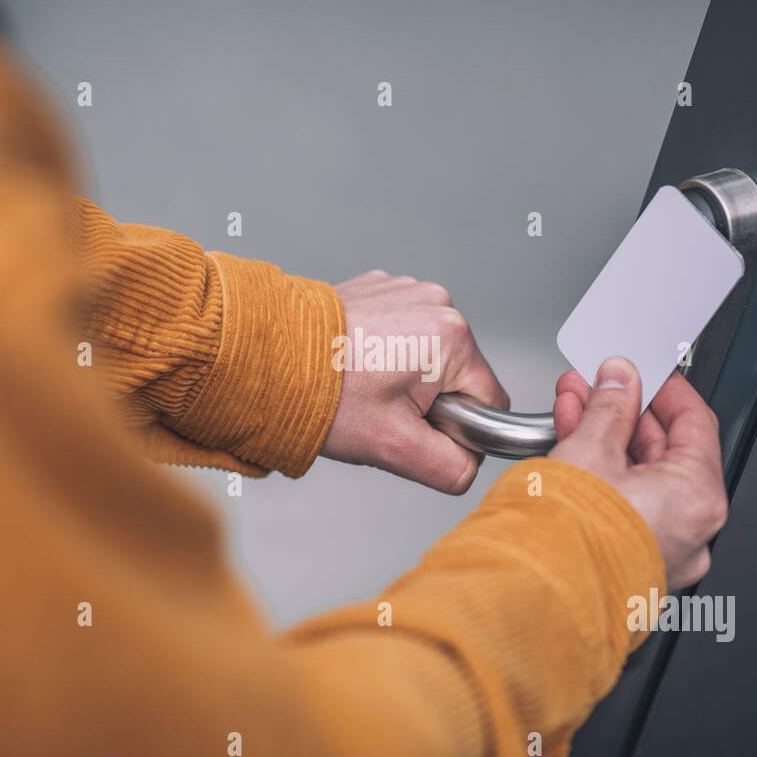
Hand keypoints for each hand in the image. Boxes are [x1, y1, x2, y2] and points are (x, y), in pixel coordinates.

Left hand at [322, 270, 508, 493]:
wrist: (266, 356)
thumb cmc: (324, 396)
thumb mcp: (394, 447)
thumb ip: (450, 467)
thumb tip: (467, 467)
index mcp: (452, 337)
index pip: (490, 402)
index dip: (460, 429)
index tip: (417, 429)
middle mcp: (437, 303)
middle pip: (461, 377)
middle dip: (429, 402)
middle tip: (382, 409)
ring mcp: (408, 290)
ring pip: (432, 357)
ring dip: (407, 377)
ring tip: (364, 386)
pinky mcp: (382, 288)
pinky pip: (403, 333)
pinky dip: (385, 351)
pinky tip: (355, 364)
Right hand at [549, 357, 727, 589]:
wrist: (530, 596)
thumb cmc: (567, 542)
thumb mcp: (590, 449)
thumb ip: (610, 407)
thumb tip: (620, 382)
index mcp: (698, 501)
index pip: (695, 423)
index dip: (665, 389)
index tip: (643, 372)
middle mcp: (690, 534)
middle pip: (664, 453)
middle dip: (624, 412)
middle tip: (597, 386)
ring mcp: (660, 552)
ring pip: (639, 479)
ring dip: (606, 438)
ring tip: (573, 407)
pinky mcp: (628, 563)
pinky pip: (625, 506)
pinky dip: (603, 475)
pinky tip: (572, 444)